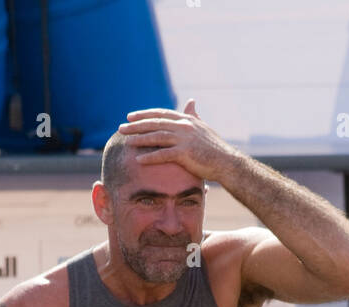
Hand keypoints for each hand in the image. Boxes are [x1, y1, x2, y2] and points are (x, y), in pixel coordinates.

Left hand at [117, 99, 237, 180]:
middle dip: (136, 125)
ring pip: (157, 137)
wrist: (227, 162)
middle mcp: (184, 126)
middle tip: (121, 127)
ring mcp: (184, 139)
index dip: (144, 114)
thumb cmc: (215, 148)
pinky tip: (138, 160)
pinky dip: (150, 157)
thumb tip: (191, 102)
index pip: (161, 114)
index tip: (131, 116)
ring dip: (140, 139)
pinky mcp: (185, 153)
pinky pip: (163, 154)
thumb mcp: (203, 128)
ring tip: (126, 141)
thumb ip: (194, 115)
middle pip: (155, 123)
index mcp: (187, 119)